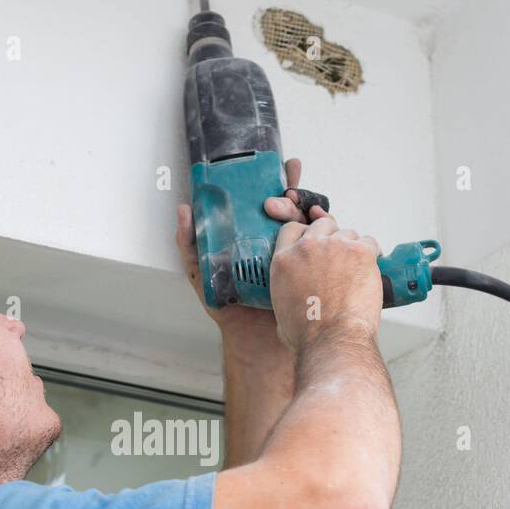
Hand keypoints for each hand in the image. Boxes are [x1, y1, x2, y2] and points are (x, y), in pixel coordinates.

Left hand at [175, 157, 329, 334]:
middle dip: (292, 195)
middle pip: (291, 207)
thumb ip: (190, 245)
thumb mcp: (201, 274)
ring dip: (311, 208)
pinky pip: (320, 247)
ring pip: (309, 223)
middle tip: (282, 198)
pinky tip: (324, 222)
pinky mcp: (310, 270)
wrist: (253, 341)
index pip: (269, 201)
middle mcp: (277, 240)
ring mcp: (295, 255)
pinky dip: (326, 230)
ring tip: (309, 206)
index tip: (282, 167)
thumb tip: (184, 210)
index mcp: (254, 235)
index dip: (277, 181)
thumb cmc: (227, 308)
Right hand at [269, 213, 382, 353]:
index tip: (316, 243)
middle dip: (331, 237)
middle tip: (340, 257)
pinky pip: (369, 242)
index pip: (293, 229)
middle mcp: (307, 247)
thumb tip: (295, 295)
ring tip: (356, 270)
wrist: (331, 341)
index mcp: (284, 260)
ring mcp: (335, 246)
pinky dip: (371, 253)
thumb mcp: (281, 310)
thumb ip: (286, 289)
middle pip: (323, 224)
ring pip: (348, 233)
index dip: (306, 234)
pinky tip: (370, 269)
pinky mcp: (360, 252)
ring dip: (352, 247)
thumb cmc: (308, 335)